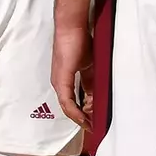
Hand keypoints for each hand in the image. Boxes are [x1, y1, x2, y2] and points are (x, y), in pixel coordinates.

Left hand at [51, 0, 94, 128]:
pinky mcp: (61, 80)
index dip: (83, 114)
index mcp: (65, 80)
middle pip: (71, 108)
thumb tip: (95, 97)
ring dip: (80, 117)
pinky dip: (76, 111)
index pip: (74, 103)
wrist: (72, 28)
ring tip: (92, 124)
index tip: (94, 121)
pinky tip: (84, 118)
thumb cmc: (80, 42)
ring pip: (68, 107)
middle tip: (95, 126)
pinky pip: (67, 102)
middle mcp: (59, 84)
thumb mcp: (89, 66)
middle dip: (83, 119)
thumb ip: (91, 82)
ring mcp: (59, 82)